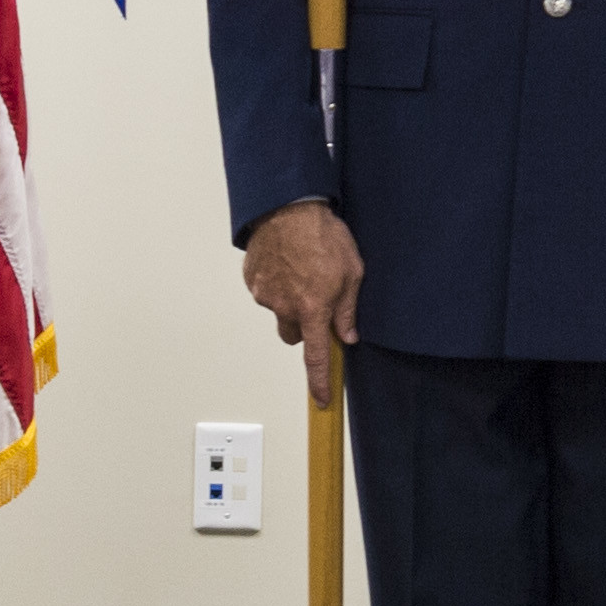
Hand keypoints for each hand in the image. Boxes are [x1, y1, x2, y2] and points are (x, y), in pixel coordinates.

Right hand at [242, 201, 362, 407]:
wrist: (288, 206)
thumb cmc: (323, 235)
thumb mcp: (353, 272)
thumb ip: (348, 309)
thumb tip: (347, 335)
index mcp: (313, 310)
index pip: (315, 357)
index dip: (319, 382)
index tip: (322, 399)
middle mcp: (285, 308)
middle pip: (293, 335)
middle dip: (304, 326)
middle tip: (316, 300)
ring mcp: (266, 295)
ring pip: (279, 311)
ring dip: (290, 301)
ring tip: (302, 270)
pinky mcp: (253, 281)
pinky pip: (266, 292)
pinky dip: (276, 284)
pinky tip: (287, 262)